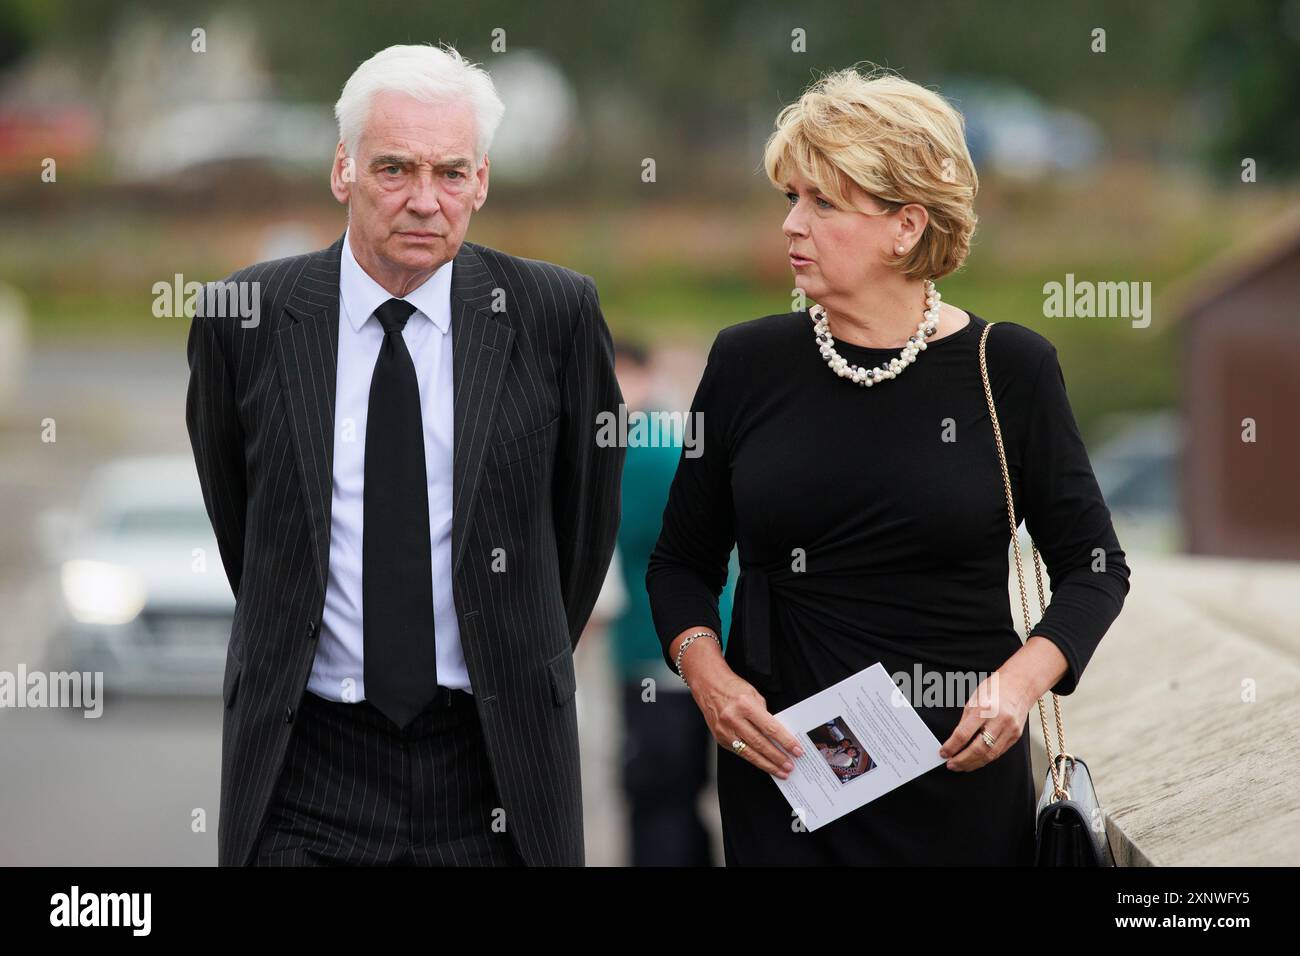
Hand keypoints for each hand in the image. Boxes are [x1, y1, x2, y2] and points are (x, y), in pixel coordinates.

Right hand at [675, 633, 803, 777]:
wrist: (708, 685)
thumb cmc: (733, 688)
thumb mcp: (754, 696)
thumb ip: (764, 715)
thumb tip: (777, 735)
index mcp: (745, 705)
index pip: (770, 728)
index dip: (785, 741)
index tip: (797, 751)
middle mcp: (734, 719)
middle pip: (760, 743)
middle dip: (777, 757)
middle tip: (790, 766)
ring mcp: (725, 730)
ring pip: (749, 753)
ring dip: (767, 764)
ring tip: (780, 771)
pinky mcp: (720, 738)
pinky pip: (739, 752)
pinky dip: (753, 759)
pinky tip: (764, 764)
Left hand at [937, 668, 1033, 771]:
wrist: (1020, 685)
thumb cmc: (995, 689)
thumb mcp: (974, 700)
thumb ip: (965, 721)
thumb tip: (955, 741)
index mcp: (984, 709)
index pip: (964, 734)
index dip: (952, 747)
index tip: (943, 753)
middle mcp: (998, 721)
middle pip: (978, 749)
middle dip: (962, 760)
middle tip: (951, 764)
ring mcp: (1010, 730)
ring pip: (989, 755)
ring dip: (973, 764)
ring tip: (961, 766)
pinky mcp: (1015, 736)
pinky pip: (998, 752)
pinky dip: (985, 759)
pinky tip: (976, 761)